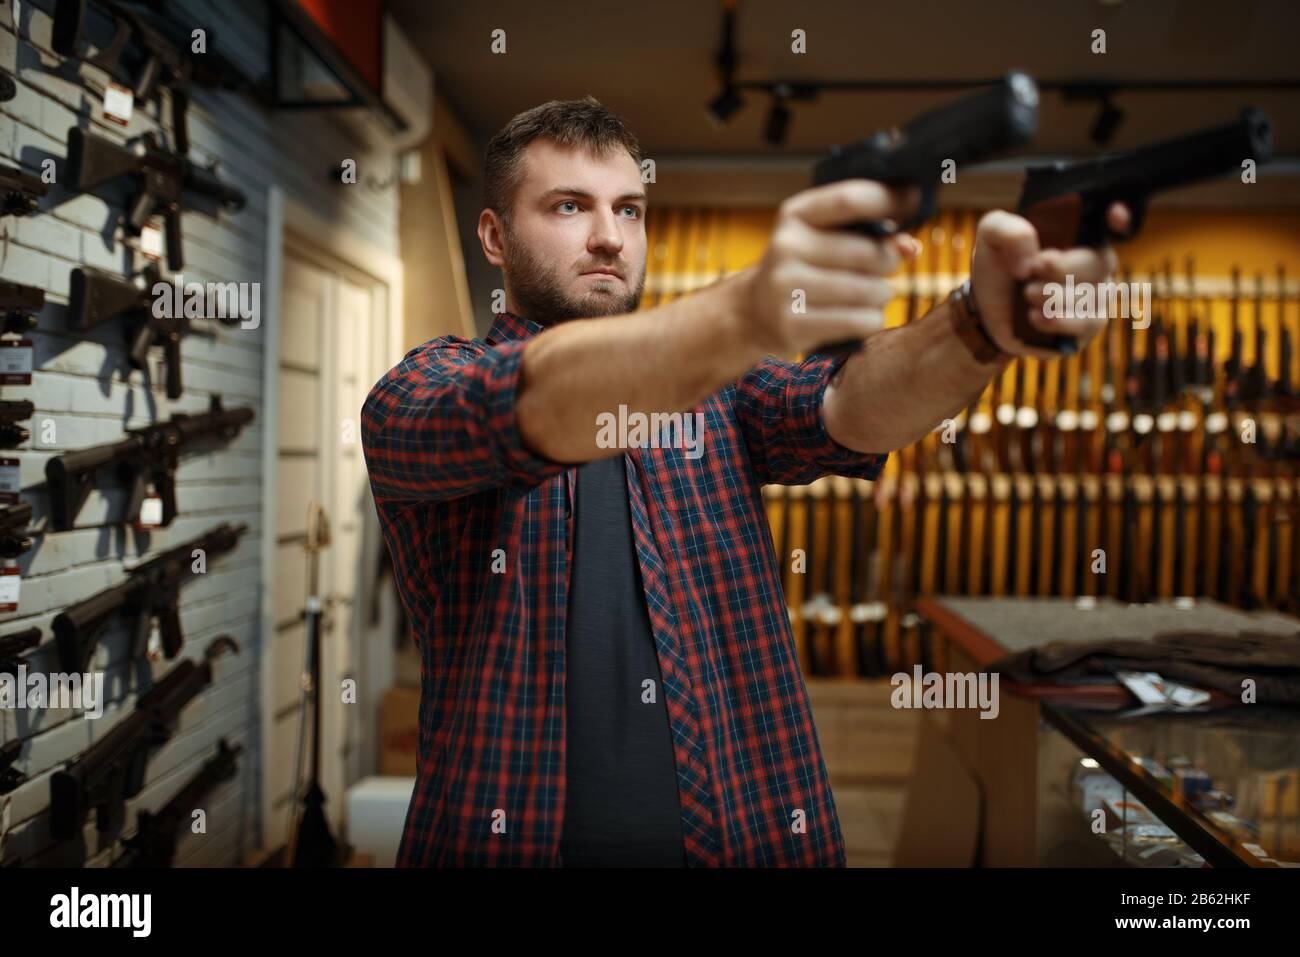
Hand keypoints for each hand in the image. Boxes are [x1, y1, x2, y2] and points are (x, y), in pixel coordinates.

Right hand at [739, 179, 918, 355]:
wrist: (754, 311)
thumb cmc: (805, 267)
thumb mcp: (823, 236)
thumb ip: (868, 231)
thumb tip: (909, 246)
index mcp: (795, 215)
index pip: (850, 199)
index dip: (889, 199)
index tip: (913, 200)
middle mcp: (786, 247)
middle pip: (869, 253)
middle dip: (889, 261)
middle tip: (885, 267)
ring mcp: (787, 288)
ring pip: (870, 291)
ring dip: (882, 294)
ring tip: (868, 295)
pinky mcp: (794, 324)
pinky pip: (861, 321)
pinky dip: (871, 320)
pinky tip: (859, 316)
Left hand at [970, 202, 1129, 358]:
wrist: (986, 311)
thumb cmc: (999, 267)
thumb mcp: (991, 237)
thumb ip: (1009, 230)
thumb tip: (1034, 257)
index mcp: (1079, 236)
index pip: (1111, 223)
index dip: (1118, 220)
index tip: (1115, 214)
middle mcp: (1096, 265)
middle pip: (1099, 263)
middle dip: (1060, 269)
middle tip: (1029, 273)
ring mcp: (1095, 298)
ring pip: (1094, 296)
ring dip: (1055, 297)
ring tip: (1026, 295)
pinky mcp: (1086, 329)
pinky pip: (1087, 325)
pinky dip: (1059, 321)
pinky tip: (1035, 316)